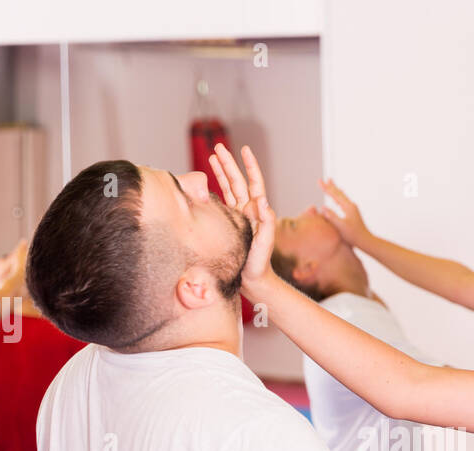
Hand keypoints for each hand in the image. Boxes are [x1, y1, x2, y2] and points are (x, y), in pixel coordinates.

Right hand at [208, 143, 276, 294]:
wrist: (253, 280)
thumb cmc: (259, 264)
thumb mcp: (265, 244)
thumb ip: (266, 224)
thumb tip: (265, 204)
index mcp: (257, 211)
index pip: (254, 183)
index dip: (250, 166)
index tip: (244, 150)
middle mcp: (248, 210)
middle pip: (238, 181)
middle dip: (229, 164)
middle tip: (218, 147)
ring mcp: (238, 216)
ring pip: (228, 188)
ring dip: (221, 173)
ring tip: (212, 157)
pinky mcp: (230, 223)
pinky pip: (222, 202)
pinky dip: (215, 190)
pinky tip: (206, 182)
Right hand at [318, 179, 370, 246]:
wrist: (365, 240)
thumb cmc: (353, 235)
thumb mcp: (341, 226)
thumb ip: (332, 216)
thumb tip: (322, 207)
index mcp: (348, 207)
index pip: (335, 194)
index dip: (326, 188)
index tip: (319, 181)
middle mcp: (351, 205)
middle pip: (338, 193)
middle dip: (330, 186)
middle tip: (323, 180)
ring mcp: (352, 209)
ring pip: (341, 196)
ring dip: (334, 190)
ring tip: (330, 184)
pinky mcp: (352, 213)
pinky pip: (343, 202)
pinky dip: (338, 198)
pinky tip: (336, 200)